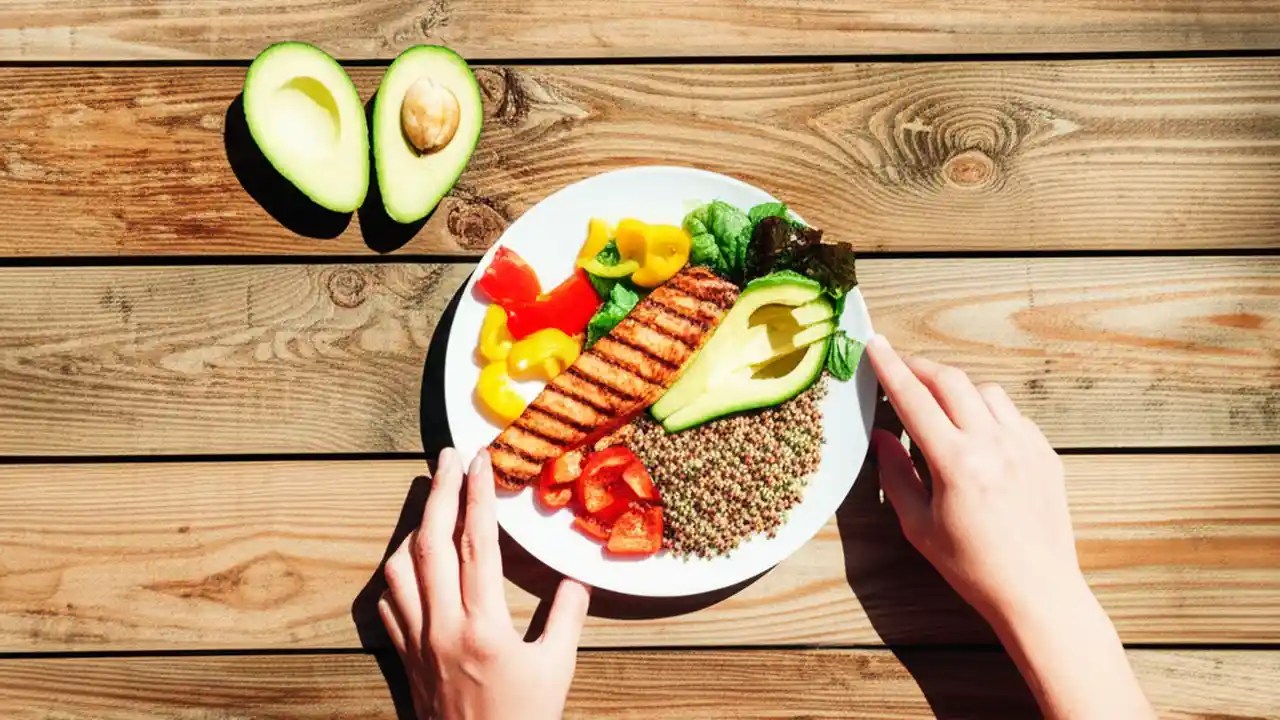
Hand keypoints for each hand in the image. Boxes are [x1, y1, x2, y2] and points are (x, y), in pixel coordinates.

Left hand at [380, 448, 591, 719]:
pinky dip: (396, 573)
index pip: (477, 545)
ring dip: (413, 528)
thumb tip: (576, 578)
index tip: (480, 461)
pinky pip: (387, 604)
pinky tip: (410, 560)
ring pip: (399, 570)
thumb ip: (567, 617)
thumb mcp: (556, 669)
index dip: (478, 496)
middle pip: (430, 544)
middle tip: (447, 456)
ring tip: (430, 500)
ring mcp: (416, 643)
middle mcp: (442, 628)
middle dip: (438, 492)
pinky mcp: (403, 658)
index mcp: (484, 627)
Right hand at [866, 335, 1152, 718]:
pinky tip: (977, 436)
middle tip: (900, 369)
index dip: (890, 368)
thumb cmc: (972, 566)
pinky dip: (988, 413)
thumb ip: (895, 474)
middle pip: (951, 380)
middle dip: (920, 367)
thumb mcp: (918, 525)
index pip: (915, 399)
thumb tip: (880, 436)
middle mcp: (994, 444)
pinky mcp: (1046, 452)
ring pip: (986, 391)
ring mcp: (1026, 444)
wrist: (1037, 590)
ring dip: (957, 389)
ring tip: (940, 410)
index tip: (874, 344)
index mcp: (957, 462)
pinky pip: (1012, 414)